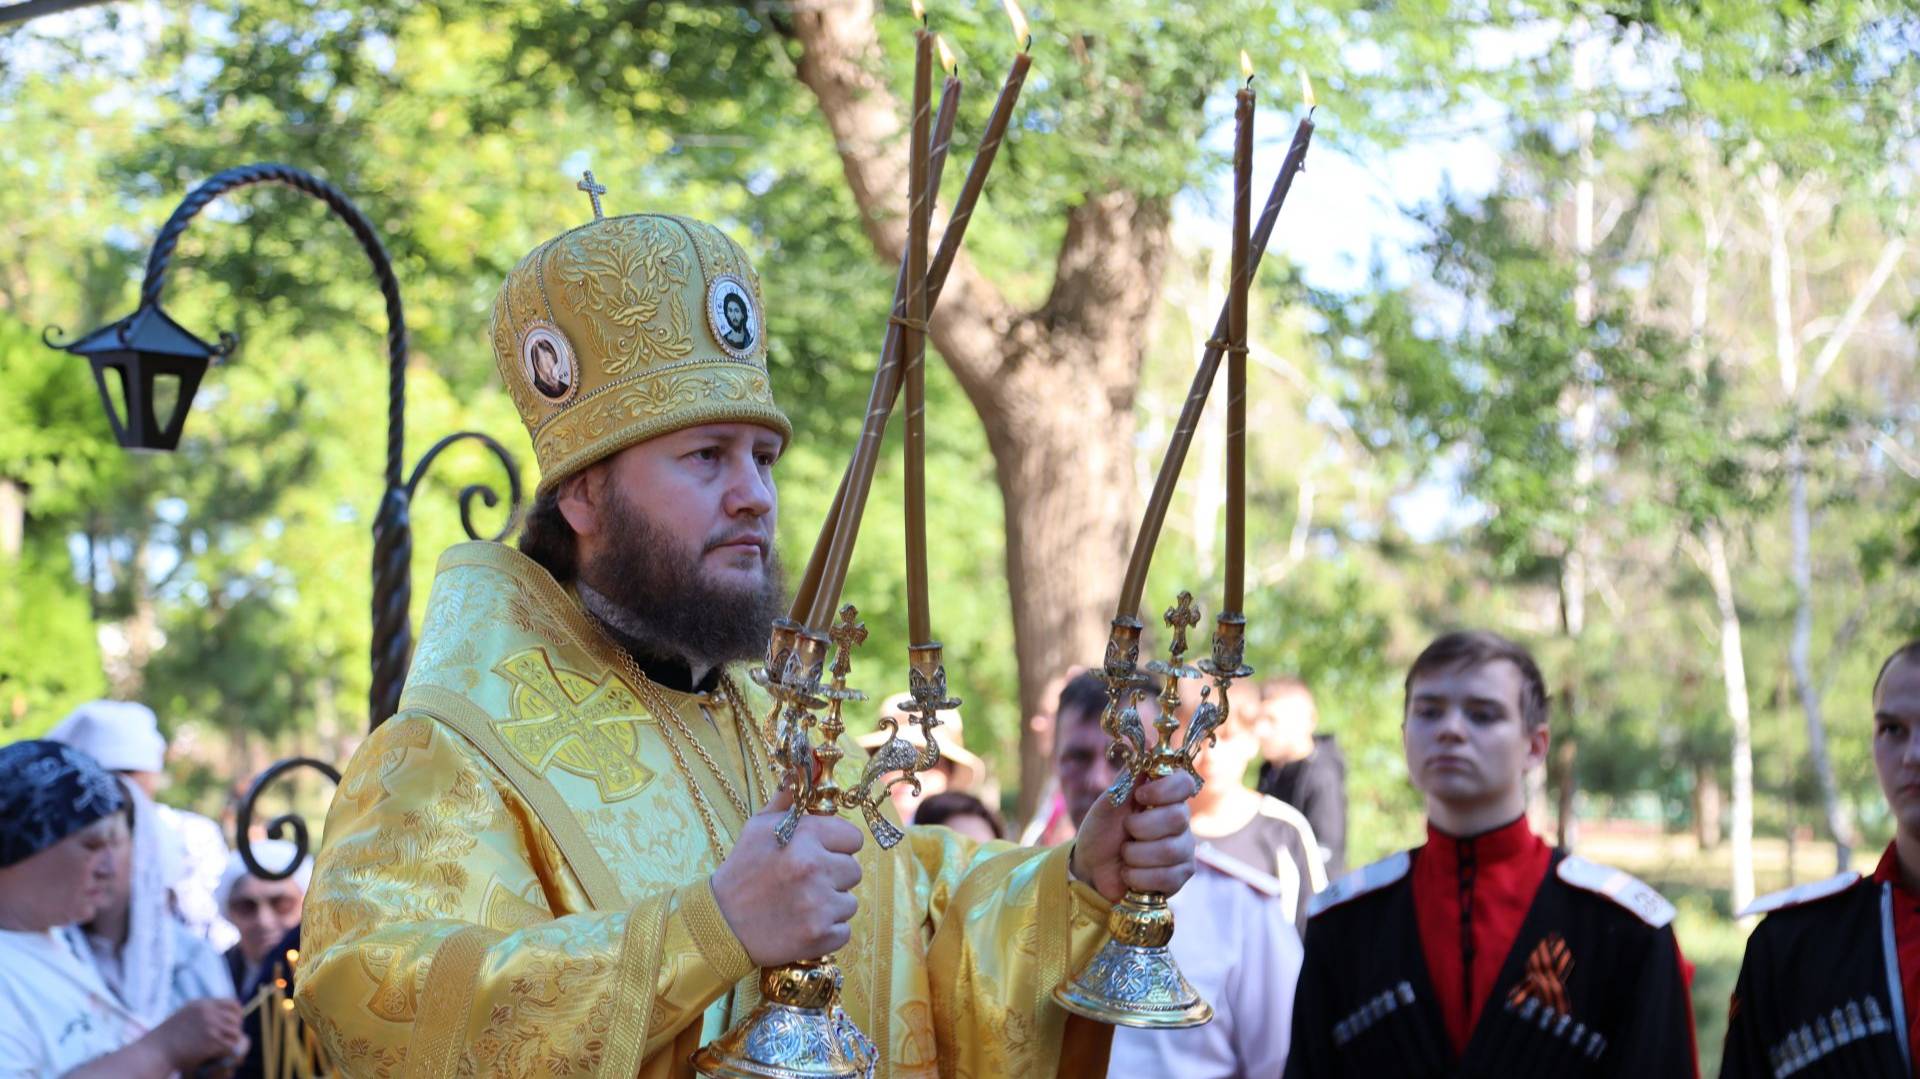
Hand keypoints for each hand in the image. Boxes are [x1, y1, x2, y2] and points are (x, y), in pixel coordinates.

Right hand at [150, 997, 245, 1068]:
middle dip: (236, 1029)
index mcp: (202, 1004)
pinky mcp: (211, 1040)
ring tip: (224, 1049)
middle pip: (236, 1018)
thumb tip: (220, 1016)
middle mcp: (208, 1012)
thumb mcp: (184, 1016)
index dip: (237, 1014)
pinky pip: (230, 1045)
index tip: (235, 1024)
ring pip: (235, 1032)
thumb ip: (201, 1013)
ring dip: (232, 1042)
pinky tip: (221, 1056)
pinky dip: (229, 1052)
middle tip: (230, 1039)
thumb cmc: (166, 1038)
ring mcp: (211, 1025)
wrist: (155, 1051)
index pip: (232, 1003)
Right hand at [711, 788, 864, 966]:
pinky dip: (827, 931)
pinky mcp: (820, 936)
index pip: (853, 838)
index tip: (820, 854)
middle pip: (854, 870)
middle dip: (834, 876)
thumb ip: (788, 801)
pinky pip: (844, 931)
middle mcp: (814, 869)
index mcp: (804, 838)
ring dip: (831, 905)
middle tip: (805, 882)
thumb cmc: (742, 871)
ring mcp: (819, 905)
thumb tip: (805, 772)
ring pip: (850, 902)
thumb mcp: (758, 827)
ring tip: (801, 904)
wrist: (720, 924)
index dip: (837, 846)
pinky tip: (802, 924)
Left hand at [1070, 772, 1197, 902]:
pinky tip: (1130, 874)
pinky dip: (1138, 877)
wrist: (1091, 869)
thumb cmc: (1102, 831)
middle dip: (1141, 828)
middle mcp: (1180, 820)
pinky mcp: (1180, 875)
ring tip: (1125, 855)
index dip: (1164, 790)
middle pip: (1177, 818)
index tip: (1140, 796)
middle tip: (1126, 831)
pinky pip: (1167, 877)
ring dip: (1135, 855)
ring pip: (1170, 850)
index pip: (1184, 783)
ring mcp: (1183, 849)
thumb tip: (1149, 739)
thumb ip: (1130, 776)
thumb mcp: (1110, 801)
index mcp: (1164, 797)